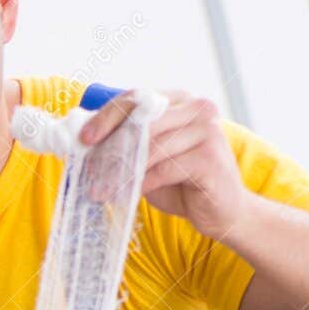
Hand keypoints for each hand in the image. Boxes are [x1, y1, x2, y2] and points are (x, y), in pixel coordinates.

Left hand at [80, 88, 249, 239]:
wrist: (224, 211)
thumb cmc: (182, 184)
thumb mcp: (150, 160)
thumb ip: (129, 145)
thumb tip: (87, 144)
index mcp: (180, 100)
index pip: (137, 98)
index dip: (107, 117)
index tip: (84, 138)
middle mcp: (196, 108)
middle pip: (142, 119)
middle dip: (111, 146)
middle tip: (89, 169)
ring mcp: (206, 130)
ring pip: (151, 145)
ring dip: (121, 169)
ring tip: (101, 188)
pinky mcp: (210, 158)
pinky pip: (164, 168)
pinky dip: (141, 183)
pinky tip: (126, 195)